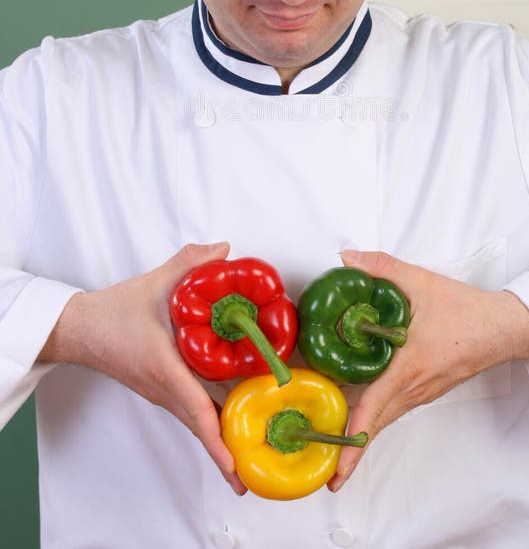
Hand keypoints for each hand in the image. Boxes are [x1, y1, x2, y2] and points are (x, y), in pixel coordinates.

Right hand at [38, 241, 246, 494]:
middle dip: (225, 454)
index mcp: (165, 368)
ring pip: (196, 421)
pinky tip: (230, 419)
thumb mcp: (155, 282)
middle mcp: (164, 389)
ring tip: (247, 459)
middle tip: (253, 474)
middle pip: (200, 428)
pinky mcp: (162, 390)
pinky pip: (191, 410)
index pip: (196, 408)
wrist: (80, 329)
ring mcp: (162, 393)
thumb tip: (224, 250)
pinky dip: (211, 421)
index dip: (217, 438)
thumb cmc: (114, 312)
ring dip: (220, 439)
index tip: (235, 462)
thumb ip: (190, 263)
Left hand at [329, 248, 528, 490]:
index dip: (352, 442)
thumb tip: (347, 259)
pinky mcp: (427, 390)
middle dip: (351, 450)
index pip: (373, 410)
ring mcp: (423, 393)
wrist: (504, 327)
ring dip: (362, 433)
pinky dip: (375, 416)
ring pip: (385, 418)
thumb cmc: (467, 310)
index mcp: (410, 368)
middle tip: (327, 469)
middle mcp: (416, 388)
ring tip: (336, 445)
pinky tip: (360, 410)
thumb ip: (381, 268)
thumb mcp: (420, 282)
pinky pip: (395, 408)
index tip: (337, 468)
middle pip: (376, 425)